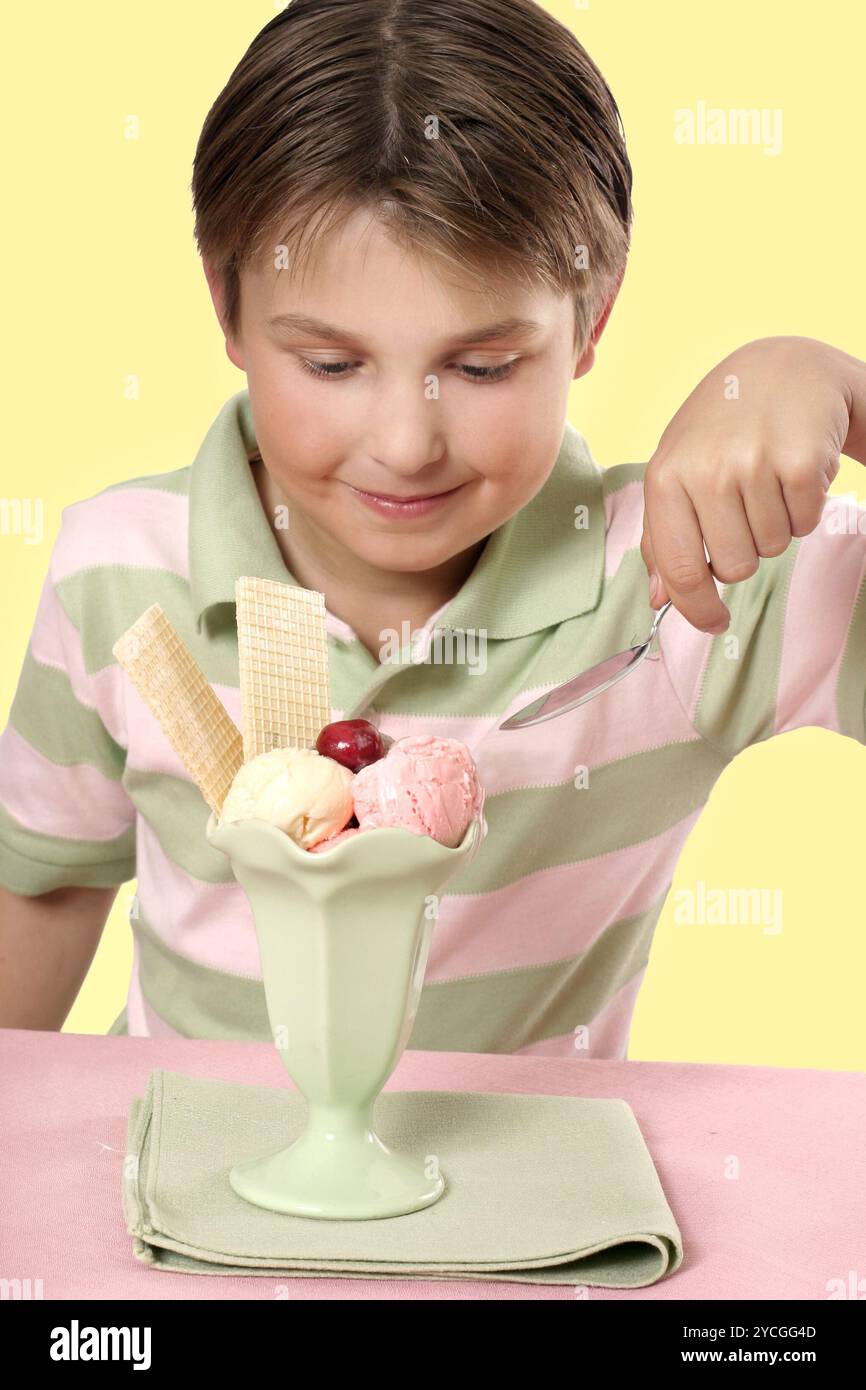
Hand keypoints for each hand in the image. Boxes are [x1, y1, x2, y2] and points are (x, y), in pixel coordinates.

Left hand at [640, 336, 865, 632]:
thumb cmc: (722, 427)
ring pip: (772, 548)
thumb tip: (659, 599)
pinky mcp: (801, 462)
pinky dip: (804, 507)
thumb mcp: (678, 469)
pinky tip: (793, 470)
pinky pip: (806, 523)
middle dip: (744, 548)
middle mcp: (707, 471)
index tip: (713, 622)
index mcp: (666, 477)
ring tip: (768, 480)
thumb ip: (664, 536)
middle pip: (734, 567)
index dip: (697, 607)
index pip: (679, 567)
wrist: (784, 367)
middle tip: (745, 505)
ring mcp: (754, 464)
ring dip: (775, 524)